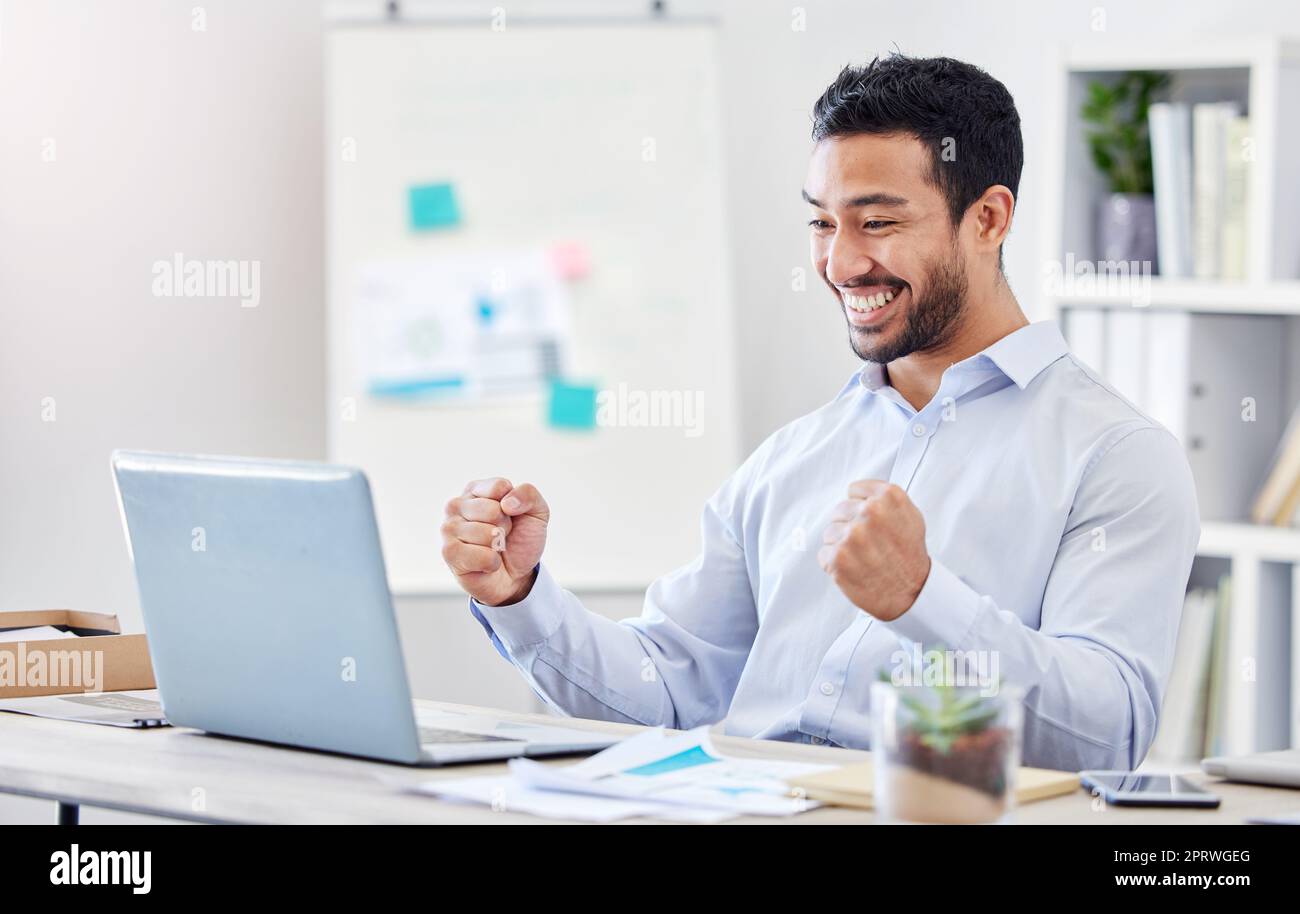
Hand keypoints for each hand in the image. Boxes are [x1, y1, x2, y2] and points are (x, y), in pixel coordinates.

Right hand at [441, 477, 549, 605]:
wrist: (515, 576)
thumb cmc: (520, 539)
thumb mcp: (536, 512)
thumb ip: (528, 494)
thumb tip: (507, 503)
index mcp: (476, 489)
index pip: (499, 487)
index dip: (514, 506)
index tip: (510, 516)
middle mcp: (456, 505)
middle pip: (493, 511)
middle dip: (505, 528)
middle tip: (500, 536)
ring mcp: (449, 528)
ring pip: (488, 534)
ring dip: (498, 546)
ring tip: (492, 549)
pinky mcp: (448, 552)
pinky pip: (482, 556)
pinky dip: (492, 563)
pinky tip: (485, 563)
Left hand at [819, 480, 930, 620]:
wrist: (912, 593)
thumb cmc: (909, 556)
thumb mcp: (911, 515)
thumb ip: (885, 498)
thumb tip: (860, 492)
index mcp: (888, 498)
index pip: (853, 490)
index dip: (861, 507)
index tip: (871, 521)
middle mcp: (870, 513)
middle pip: (839, 510)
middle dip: (850, 526)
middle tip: (868, 544)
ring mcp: (852, 535)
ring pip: (830, 533)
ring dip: (842, 546)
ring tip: (863, 558)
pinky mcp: (838, 558)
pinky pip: (824, 553)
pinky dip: (835, 563)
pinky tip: (855, 568)